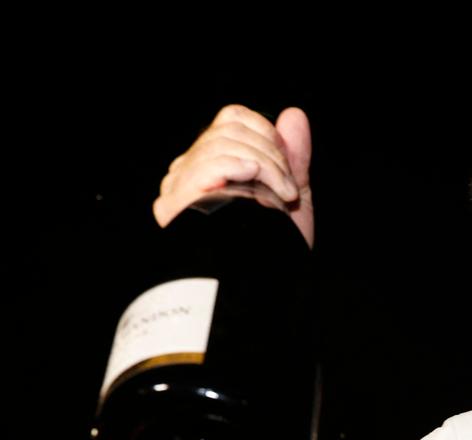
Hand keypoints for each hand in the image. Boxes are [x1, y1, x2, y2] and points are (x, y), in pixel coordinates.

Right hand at [154, 104, 313, 247]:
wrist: (258, 294)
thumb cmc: (271, 253)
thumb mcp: (289, 200)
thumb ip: (292, 157)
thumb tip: (294, 114)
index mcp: (211, 168)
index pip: (231, 120)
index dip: (265, 135)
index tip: (286, 171)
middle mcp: (188, 173)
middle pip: (228, 129)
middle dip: (271, 155)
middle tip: (286, 191)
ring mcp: (179, 188)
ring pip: (223, 143)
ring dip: (264, 167)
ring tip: (278, 200)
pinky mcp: (177, 205)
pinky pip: (214, 163)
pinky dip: (247, 170)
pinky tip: (263, 194)